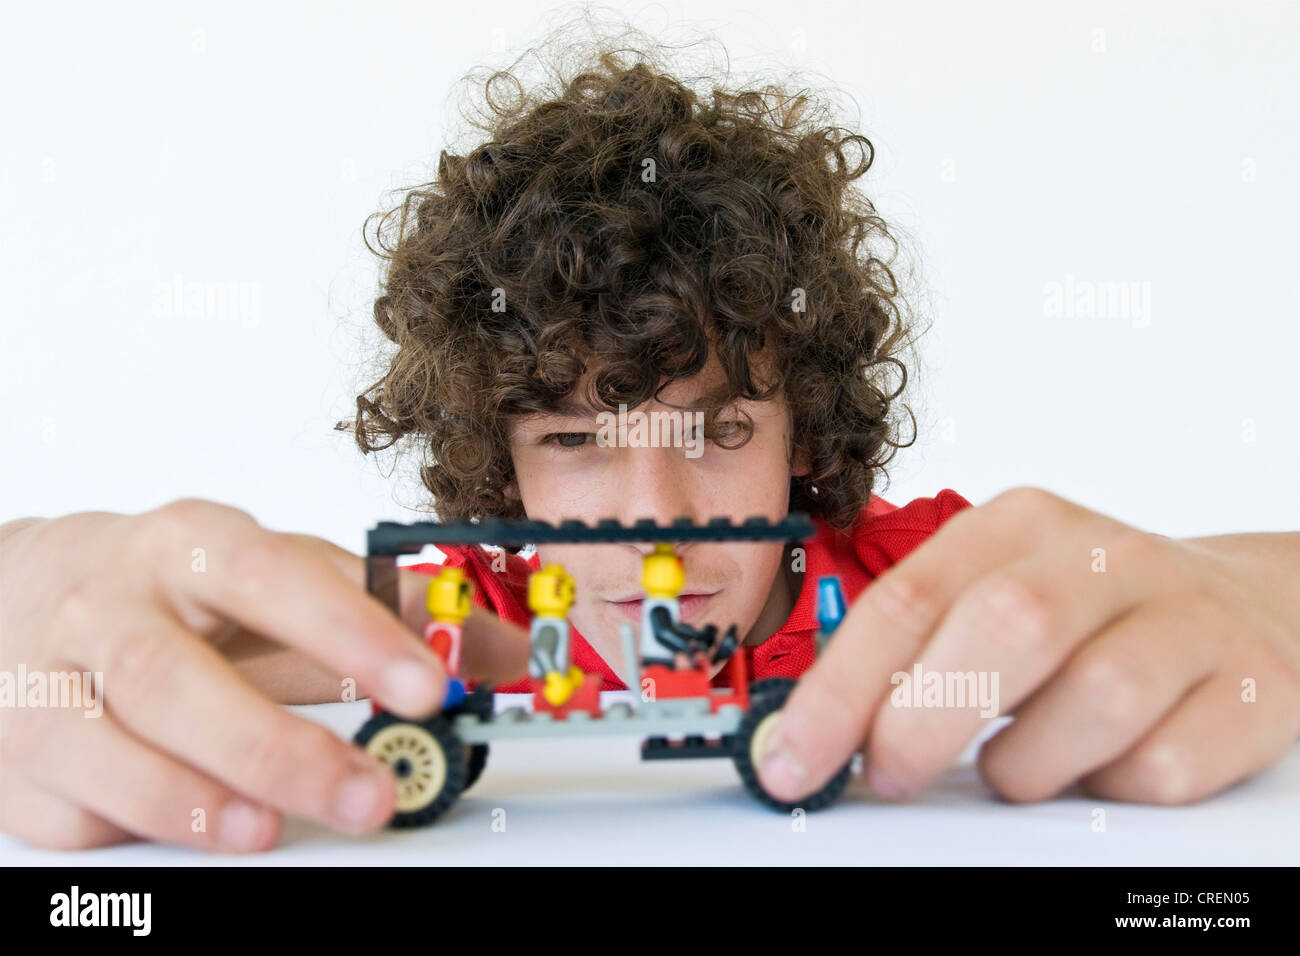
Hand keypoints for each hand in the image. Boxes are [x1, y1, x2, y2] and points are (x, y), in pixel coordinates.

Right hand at [0, 499, 527, 851]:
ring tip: (270, 828)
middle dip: (276, 746)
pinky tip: (200, 830)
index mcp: (187, 545)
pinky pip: (71, 806)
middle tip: (368, 793)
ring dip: (195, 799)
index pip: (268, 574)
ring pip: (103, 742)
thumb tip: (491, 646)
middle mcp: (108, 605)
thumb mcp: (273, 572)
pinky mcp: (20, 758)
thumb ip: (380, 606)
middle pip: (172, 676)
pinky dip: (138, 829)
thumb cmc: (173, 586)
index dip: (348, 630)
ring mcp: (48, 682)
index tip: (424, 683)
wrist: (28, 591)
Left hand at [757, 487, 1299, 805]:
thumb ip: (917, 647)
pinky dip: (1113, 787)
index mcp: (1019, 524)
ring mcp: (1186, 618)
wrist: (1247, 604)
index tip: (794, 757)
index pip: (909, 598)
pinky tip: (1099, 768)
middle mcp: (1104, 555)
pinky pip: (1167, 763)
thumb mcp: (994, 593)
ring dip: (1028, 763)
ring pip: (1096, 698)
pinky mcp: (1251, 687)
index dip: (841, 688)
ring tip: (1013, 769)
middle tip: (889, 774)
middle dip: (923, 723)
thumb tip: (818, 731)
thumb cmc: (1090, 612)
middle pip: (1003, 629)